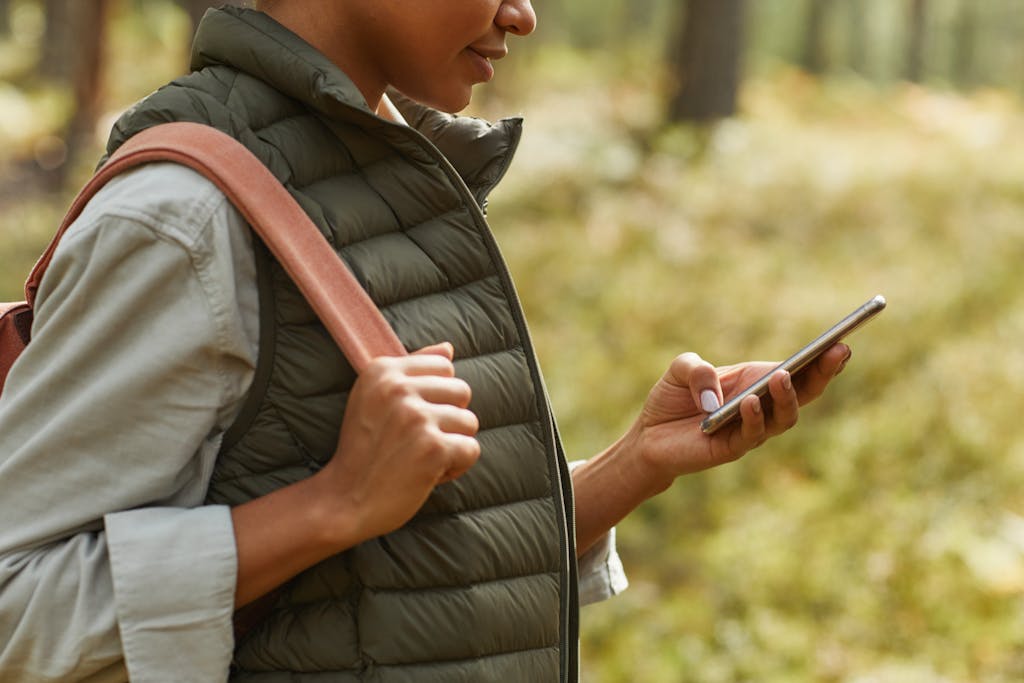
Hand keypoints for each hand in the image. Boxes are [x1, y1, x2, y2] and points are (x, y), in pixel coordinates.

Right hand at [312, 342, 480, 546]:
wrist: (343, 501)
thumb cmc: (363, 451)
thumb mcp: (374, 399)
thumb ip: (411, 369)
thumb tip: (449, 348)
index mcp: (382, 370)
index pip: (444, 366)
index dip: (436, 397)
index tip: (409, 419)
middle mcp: (398, 388)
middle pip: (461, 391)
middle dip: (448, 420)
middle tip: (415, 442)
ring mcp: (416, 417)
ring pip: (469, 422)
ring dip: (451, 446)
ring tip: (419, 458)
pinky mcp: (433, 447)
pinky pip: (471, 449)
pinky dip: (455, 468)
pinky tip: (428, 475)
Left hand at [629, 343, 850, 492]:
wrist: (649, 436)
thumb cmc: (671, 399)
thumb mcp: (679, 369)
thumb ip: (695, 368)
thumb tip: (714, 392)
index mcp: (756, 379)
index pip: (797, 370)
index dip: (822, 359)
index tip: (842, 343)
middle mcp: (762, 404)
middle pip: (804, 392)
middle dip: (823, 373)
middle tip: (836, 353)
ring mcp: (751, 428)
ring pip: (784, 417)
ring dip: (787, 396)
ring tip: (782, 377)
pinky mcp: (732, 448)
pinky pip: (752, 434)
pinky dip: (754, 417)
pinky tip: (749, 402)